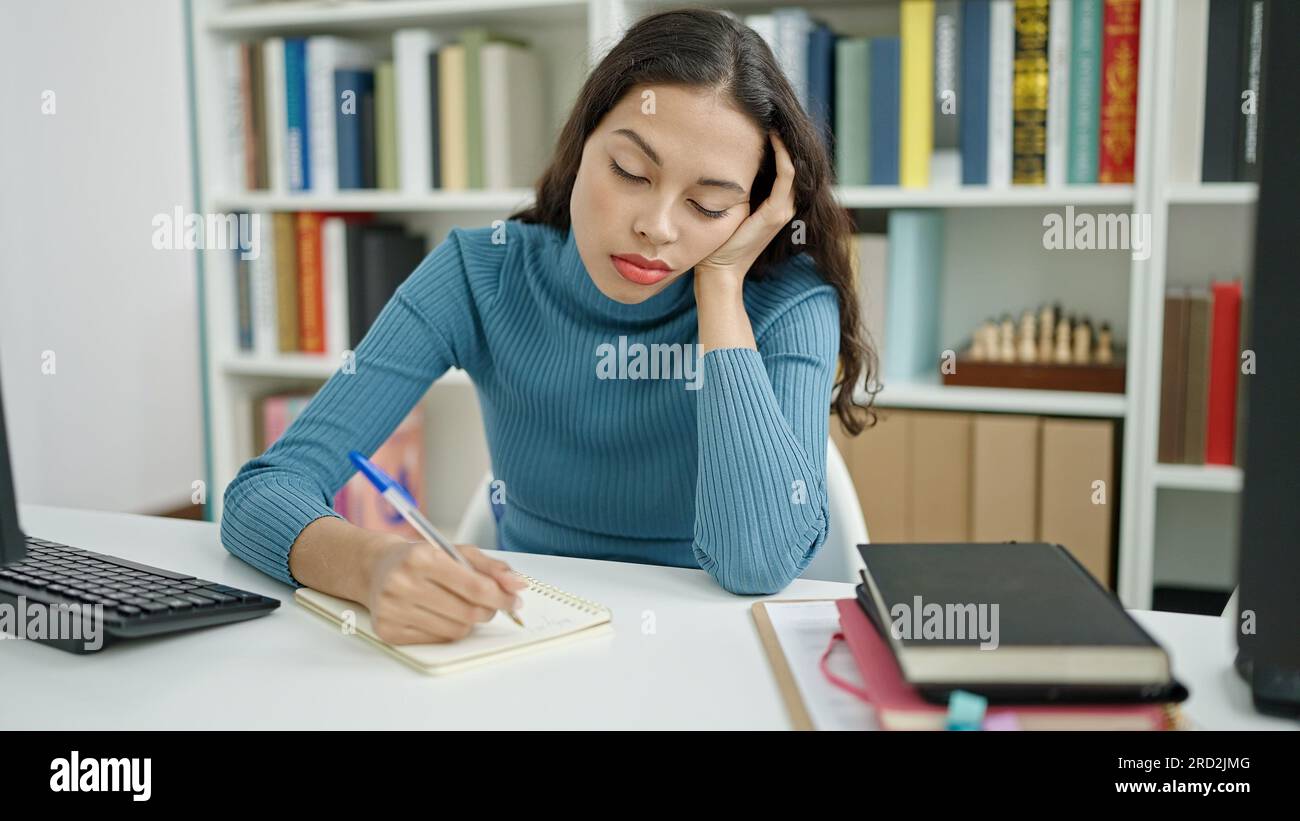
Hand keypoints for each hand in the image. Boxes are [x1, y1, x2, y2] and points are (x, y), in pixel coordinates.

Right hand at [364, 539, 528, 644]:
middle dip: (489, 610)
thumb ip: (491, 567)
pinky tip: (441, 614)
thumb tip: (519, 585)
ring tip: (462, 606)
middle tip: (492, 604)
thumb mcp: (456, 551)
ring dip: (469, 622)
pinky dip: (448, 630)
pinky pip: (437, 640)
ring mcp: (393, 610)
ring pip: (455, 630)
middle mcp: (402, 584)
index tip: (515, 600)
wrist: (376, 568)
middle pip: (468, 612)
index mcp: (421, 558)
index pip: (475, 587)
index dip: (502, 597)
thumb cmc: (421, 558)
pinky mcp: (388, 631)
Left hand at [694, 131, 797, 289]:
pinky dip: (783, 155)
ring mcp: (782, 210)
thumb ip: (734, 184)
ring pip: (793, 165)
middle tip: (772, 108)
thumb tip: (722, 156)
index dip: (777, 141)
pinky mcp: (775, 214)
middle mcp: (783, 205)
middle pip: (792, 161)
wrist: (718, 270)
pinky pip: (786, 176)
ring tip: (775, 116)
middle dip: (784, 135)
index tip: (762, 117)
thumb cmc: (717, 239)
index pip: (783, 164)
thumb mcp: (728, 205)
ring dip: (785, 141)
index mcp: (773, 203)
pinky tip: (774, 137)